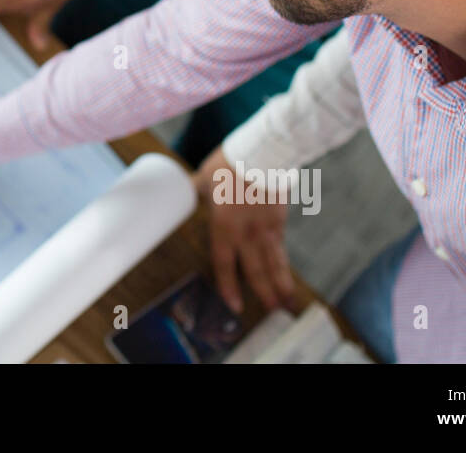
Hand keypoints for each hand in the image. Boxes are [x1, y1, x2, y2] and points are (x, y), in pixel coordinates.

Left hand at [193, 147, 295, 313]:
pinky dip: (284, 264)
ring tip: (286, 304)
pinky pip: (281, 248)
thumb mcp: (205, 178)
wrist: (263, 152)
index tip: (235, 305)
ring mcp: (266, 229)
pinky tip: (286, 274)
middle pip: (255, 270)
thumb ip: (195, 189)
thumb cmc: (229, 164)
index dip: (229, 286)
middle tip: (271, 313)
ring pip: (274, 264)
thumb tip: (179, 188)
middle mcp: (247, 233)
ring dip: (280, 285)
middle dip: (263, 293)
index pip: (224, 263)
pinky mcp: (280, 220)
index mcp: (224, 226)